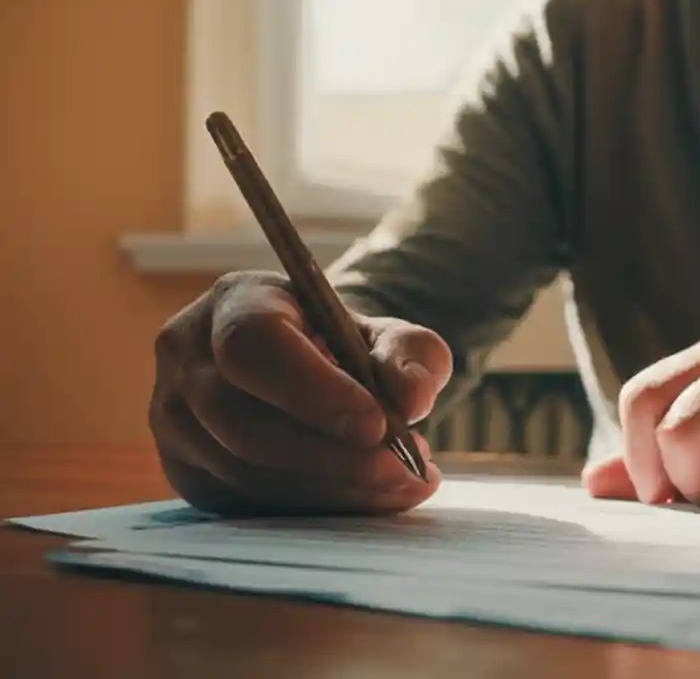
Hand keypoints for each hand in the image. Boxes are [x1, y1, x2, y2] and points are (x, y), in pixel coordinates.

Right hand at [150, 271, 452, 515]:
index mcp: (233, 304)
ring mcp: (175, 421)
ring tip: (403, 484)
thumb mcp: (384, 334)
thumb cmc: (340, 345)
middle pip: (247, 422)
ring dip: (335, 488)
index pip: (253, 345)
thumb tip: (412, 396)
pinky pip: (248, 502)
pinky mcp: (187, 472)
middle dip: (335, 458)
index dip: (313, 390)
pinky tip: (369, 498)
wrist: (297, 368)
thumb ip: (410, 354)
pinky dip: (317, 507)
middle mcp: (186, 360)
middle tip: (406, 471)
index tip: (378, 424)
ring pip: (249, 472)